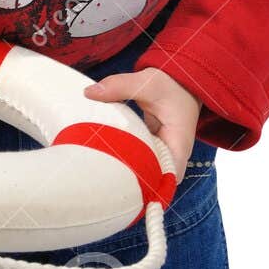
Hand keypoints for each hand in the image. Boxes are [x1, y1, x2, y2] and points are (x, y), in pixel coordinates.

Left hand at [83, 67, 200, 182]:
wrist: (180, 82)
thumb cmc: (171, 85)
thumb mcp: (148, 82)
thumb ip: (120, 86)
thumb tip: (89, 93)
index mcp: (178, 145)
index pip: (166, 178)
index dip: (146, 186)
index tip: (120, 184)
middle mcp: (171, 155)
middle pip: (151, 180)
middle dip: (128, 181)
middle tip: (98, 176)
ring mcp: (160, 153)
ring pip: (142, 171)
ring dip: (123, 169)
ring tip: (96, 169)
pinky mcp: (150, 148)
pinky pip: (137, 159)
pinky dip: (122, 157)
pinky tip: (101, 156)